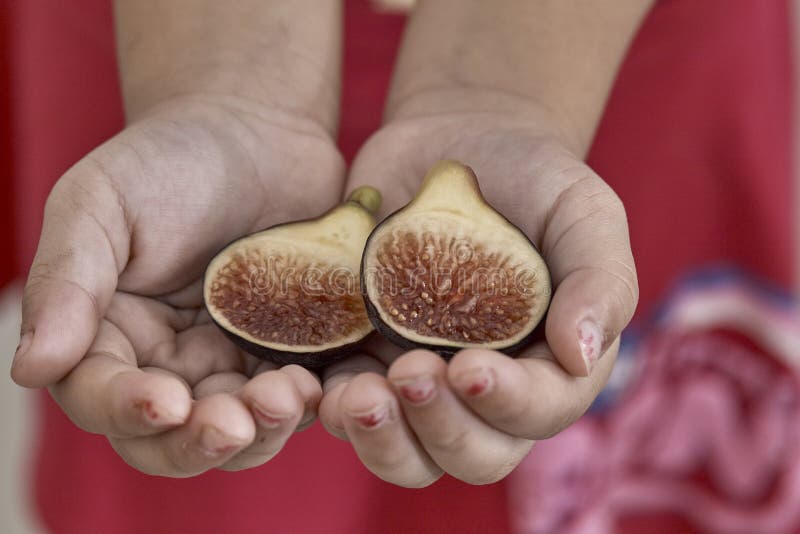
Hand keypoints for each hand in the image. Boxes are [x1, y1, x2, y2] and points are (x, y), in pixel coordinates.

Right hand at [11, 95, 343, 475]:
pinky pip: (296, 399)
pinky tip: (320, 384)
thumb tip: (30, 368)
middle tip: (232, 425)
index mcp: (108, 335)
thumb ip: (67, 282)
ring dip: (261, 432)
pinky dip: (306, 405)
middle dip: (199, 443)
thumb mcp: (100, 204)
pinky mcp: (289, 353)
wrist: (258, 132)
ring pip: (239, 433)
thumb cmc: (169, 159)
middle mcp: (167, 363)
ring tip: (287, 396)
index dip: (127, 411)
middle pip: (170, 439)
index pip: (101, 397)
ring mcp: (232, 363)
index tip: (165, 402)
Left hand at [319, 95, 637, 486]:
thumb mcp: (583, 214)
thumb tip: (583, 357)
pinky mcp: (368, 357)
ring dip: (384, 441)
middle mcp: (486, 389)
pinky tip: (319, 385)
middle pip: (473, 456)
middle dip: (442, 430)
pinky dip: (334, 411)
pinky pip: (348, 411)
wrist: (459, 142)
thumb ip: (600, 281)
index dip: (507, 403)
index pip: (539, 412)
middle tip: (411, 374)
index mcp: (549, 365)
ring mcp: (424, 378)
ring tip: (360, 396)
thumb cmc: (534, 180)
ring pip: (408, 455)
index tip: (469, 364)